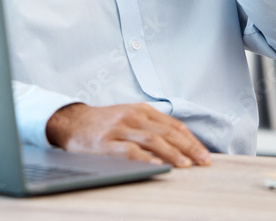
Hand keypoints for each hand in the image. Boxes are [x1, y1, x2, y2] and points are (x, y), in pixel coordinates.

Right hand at [45, 102, 210, 167]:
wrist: (71, 121)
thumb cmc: (105, 123)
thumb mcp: (130, 117)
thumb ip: (151, 126)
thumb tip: (181, 144)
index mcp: (142, 110)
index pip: (173, 125)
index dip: (191, 140)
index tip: (203, 154)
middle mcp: (133, 116)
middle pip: (167, 132)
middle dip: (188, 148)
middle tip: (203, 161)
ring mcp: (119, 129)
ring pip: (152, 140)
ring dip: (172, 153)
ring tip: (186, 165)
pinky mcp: (106, 143)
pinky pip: (128, 151)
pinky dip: (144, 158)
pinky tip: (156, 164)